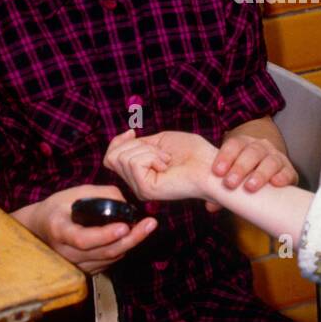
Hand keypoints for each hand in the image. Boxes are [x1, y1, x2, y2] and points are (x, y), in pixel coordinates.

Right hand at [31, 184, 156, 276]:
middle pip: (103, 252)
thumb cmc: (59, 207)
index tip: (124, 226)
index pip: (82, 239)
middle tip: (149, 224)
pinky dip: (122, 249)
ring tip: (147, 227)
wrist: (41, 228)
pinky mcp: (84, 270)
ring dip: (131, 244)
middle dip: (130, 239)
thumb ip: (101, 195)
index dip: (104, 235)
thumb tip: (126, 204)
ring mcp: (74, 264)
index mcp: (59, 230)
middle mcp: (66, 252)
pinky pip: (108, 262)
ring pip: (109, 259)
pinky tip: (132, 236)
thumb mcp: (75, 193)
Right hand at [105, 130, 221, 204]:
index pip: (110, 157)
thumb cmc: (192, 153)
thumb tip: (124, 138)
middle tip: (162, 153)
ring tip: (166, 159)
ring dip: (148, 150)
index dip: (117, 141)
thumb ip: (138, 143)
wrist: (210, 166)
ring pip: (122, 158)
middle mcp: (137, 183)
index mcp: (139, 173)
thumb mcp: (159, 141)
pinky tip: (166, 165)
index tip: (132, 132)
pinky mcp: (145, 190)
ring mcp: (140, 188)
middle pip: (113, 156)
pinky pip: (134, 163)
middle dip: (138, 145)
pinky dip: (151, 156)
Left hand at [212, 134, 296, 191]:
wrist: (268, 167)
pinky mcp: (289, 171)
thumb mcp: (232, 174)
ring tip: (250, 187)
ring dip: (260, 174)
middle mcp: (261, 147)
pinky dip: (282, 177)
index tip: (217, 171)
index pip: (234, 145)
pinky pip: (287, 171)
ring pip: (270, 161)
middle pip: (252, 152)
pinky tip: (276, 183)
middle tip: (230, 183)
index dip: (225, 156)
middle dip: (240, 167)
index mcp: (243, 144)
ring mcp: (276, 157)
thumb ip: (220, 189)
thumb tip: (211, 207)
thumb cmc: (244, 173)